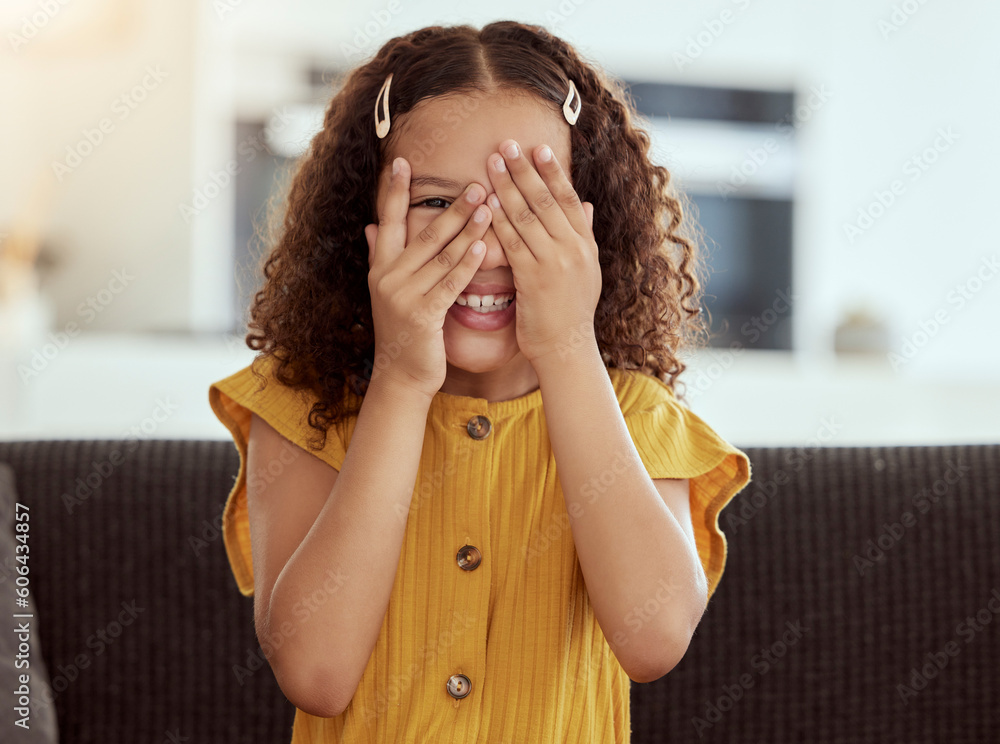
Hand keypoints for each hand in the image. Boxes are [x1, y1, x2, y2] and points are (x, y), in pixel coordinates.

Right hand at [364, 157, 492, 398]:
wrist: (402, 376)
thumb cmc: (404, 331)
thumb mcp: (387, 292)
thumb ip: (380, 257)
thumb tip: (370, 227)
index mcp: (380, 266)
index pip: (388, 220)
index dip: (395, 191)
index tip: (403, 161)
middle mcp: (387, 277)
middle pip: (423, 233)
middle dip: (452, 208)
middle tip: (477, 183)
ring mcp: (402, 296)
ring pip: (441, 255)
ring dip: (468, 230)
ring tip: (490, 207)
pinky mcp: (422, 315)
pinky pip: (450, 283)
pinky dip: (467, 264)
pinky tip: (485, 247)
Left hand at [485, 139, 600, 366]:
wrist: (566, 349)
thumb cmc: (569, 312)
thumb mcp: (585, 271)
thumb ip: (582, 235)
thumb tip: (584, 205)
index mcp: (586, 245)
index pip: (567, 198)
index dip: (552, 171)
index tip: (537, 148)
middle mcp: (574, 249)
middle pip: (546, 200)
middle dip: (525, 170)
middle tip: (506, 145)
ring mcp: (556, 263)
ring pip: (528, 215)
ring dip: (507, 187)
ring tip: (491, 164)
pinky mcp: (535, 278)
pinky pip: (513, 242)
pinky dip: (498, 220)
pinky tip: (485, 203)